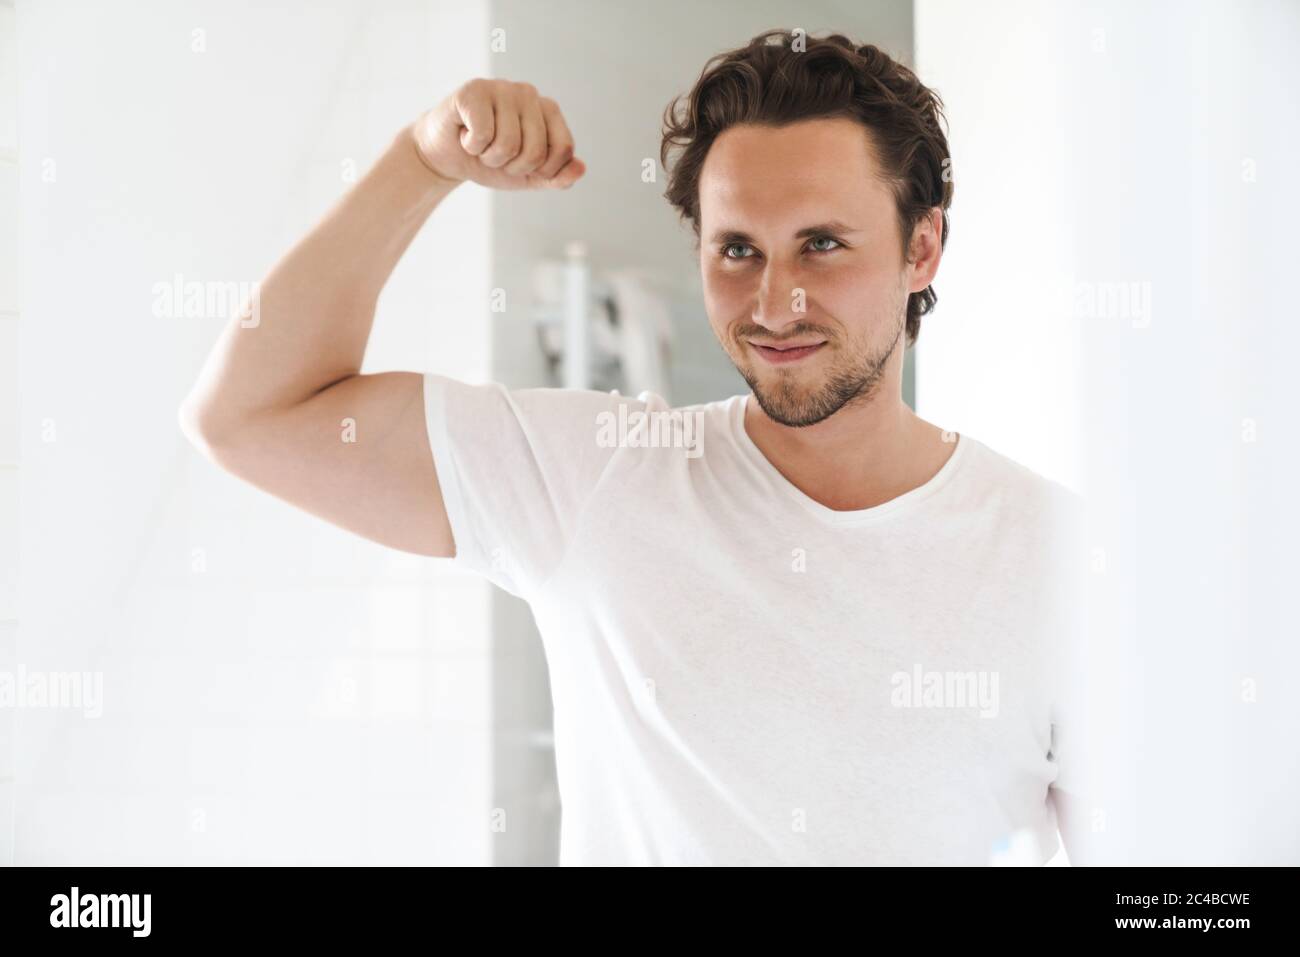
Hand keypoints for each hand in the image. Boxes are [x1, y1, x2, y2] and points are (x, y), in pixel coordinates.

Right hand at [412, 78, 585, 189]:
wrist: (446, 157)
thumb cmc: (490, 161)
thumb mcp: (528, 177)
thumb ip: (557, 177)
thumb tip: (581, 168)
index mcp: (548, 110)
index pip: (564, 149)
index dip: (543, 170)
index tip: (522, 165)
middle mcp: (528, 93)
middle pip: (536, 151)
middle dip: (512, 166)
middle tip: (495, 155)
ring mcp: (502, 88)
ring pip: (508, 144)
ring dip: (489, 157)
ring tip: (480, 145)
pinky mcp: (474, 90)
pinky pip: (483, 134)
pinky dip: (471, 146)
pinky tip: (465, 135)